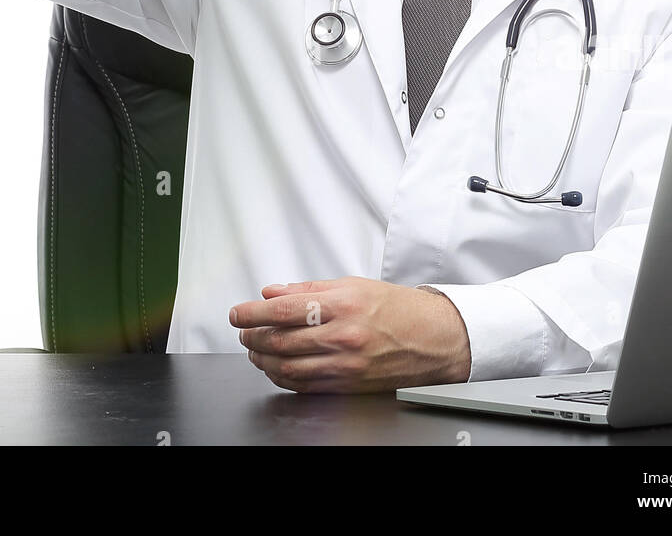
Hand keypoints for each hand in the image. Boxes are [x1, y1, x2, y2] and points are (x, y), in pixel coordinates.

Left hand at [230, 276, 471, 392]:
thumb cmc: (397, 308)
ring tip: (255, 351)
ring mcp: (346, 365)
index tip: (238, 314)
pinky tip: (277, 369)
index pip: (284, 309)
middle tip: (243, 333)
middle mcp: (343, 336)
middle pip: (281, 342)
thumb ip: (309, 289)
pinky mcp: (349, 386)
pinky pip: (306, 386)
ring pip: (289, 368)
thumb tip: (272, 292)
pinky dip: (284, 379)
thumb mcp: (353, 285)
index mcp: (343, 305)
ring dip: (264, 361)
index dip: (253, 313)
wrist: (433, 338)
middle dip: (253, 338)